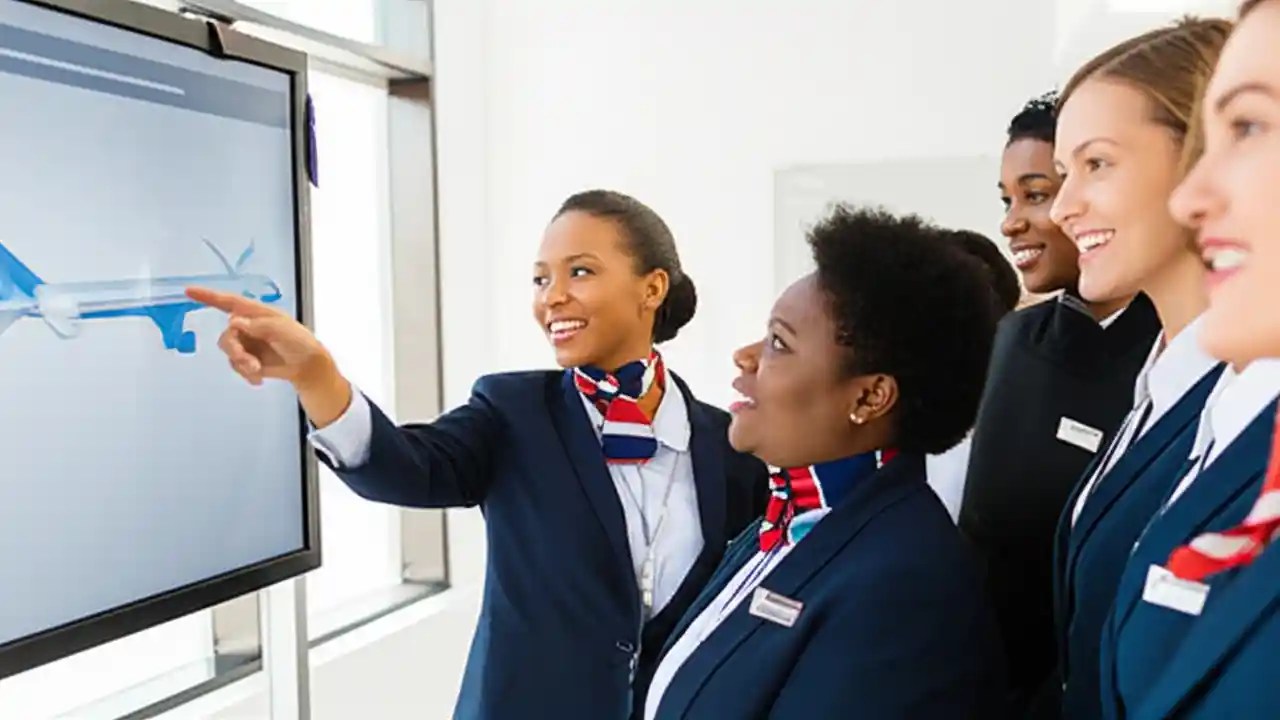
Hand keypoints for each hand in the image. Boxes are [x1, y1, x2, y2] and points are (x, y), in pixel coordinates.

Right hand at [186, 286, 325, 385]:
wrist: (307, 365)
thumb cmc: (299, 341)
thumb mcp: (282, 329)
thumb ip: (258, 325)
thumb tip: (234, 321)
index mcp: (255, 313)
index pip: (228, 302)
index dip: (208, 296)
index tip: (189, 291)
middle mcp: (247, 326)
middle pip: (227, 336)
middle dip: (236, 351)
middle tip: (250, 363)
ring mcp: (246, 343)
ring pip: (230, 352)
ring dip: (242, 363)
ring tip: (257, 371)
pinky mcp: (247, 359)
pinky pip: (236, 366)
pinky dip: (246, 373)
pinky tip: (259, 379)